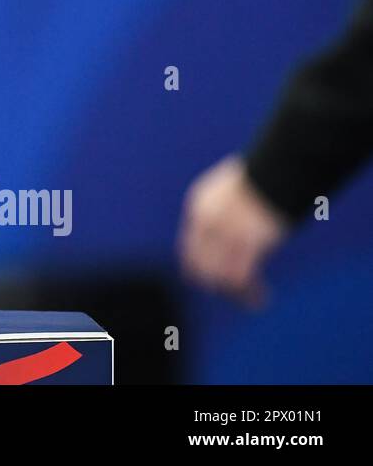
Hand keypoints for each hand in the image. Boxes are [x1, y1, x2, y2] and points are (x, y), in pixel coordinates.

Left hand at [178, 154, 287, 304]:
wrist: (276, 166)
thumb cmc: (262, 174)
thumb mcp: (231, 188)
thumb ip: (225, 208)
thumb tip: (233, 222)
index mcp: (198, 206)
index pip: (190, 247)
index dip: (201, 266)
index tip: (213, 279)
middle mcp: (206, 222)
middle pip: (201, 265)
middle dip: (216, 282)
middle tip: (232, 293)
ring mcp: (226, 232)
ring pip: (222, 275)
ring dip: (236, 292)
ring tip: (251, 299)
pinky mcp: (249, 241)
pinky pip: (242, 276)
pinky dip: (250, 291)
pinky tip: (260, 297)